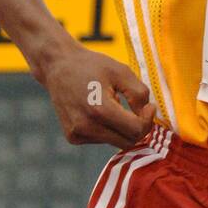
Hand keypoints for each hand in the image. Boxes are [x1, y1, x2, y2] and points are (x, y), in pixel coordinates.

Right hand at [38, 41, 156, 148]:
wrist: (58, 66)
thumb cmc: (91, 66)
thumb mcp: (122, 72)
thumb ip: (139, 94)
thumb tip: (145, 114)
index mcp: (100, 110)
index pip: (136, 131)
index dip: (148, 120)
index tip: (149, 107)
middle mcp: (86, 127)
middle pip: (127, 141)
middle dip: (139, 127)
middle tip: (140, 110)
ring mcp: (77, 134)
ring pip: (115, 142)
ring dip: (121, 127)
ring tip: (111, 104)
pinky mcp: (73, 137)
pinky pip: (101, 139)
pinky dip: (107, 129)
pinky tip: (98, 111)